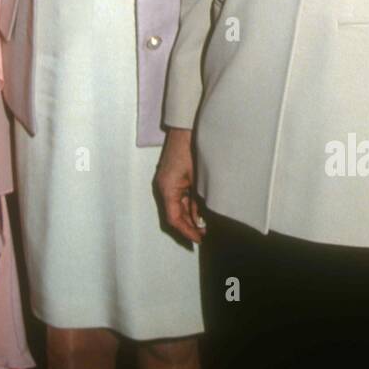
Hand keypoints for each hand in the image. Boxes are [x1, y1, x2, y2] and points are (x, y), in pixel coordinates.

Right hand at [154, 127, 205, 244]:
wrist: (186, 129)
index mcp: (167, 189)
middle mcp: (164, 187)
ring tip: (204, 226)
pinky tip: (200, 211)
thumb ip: (198, 201)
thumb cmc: (192, 150)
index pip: (173, 218)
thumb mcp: (199, 179)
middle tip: (203, 236)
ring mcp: (167, 182)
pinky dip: (188, 206)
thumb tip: (202, 219)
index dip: (186, 231)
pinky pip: (179, 197)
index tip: (198, 239)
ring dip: (189, 217)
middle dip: (188, 226)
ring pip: (177, 207)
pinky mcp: (172, 178)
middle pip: (174, 214)